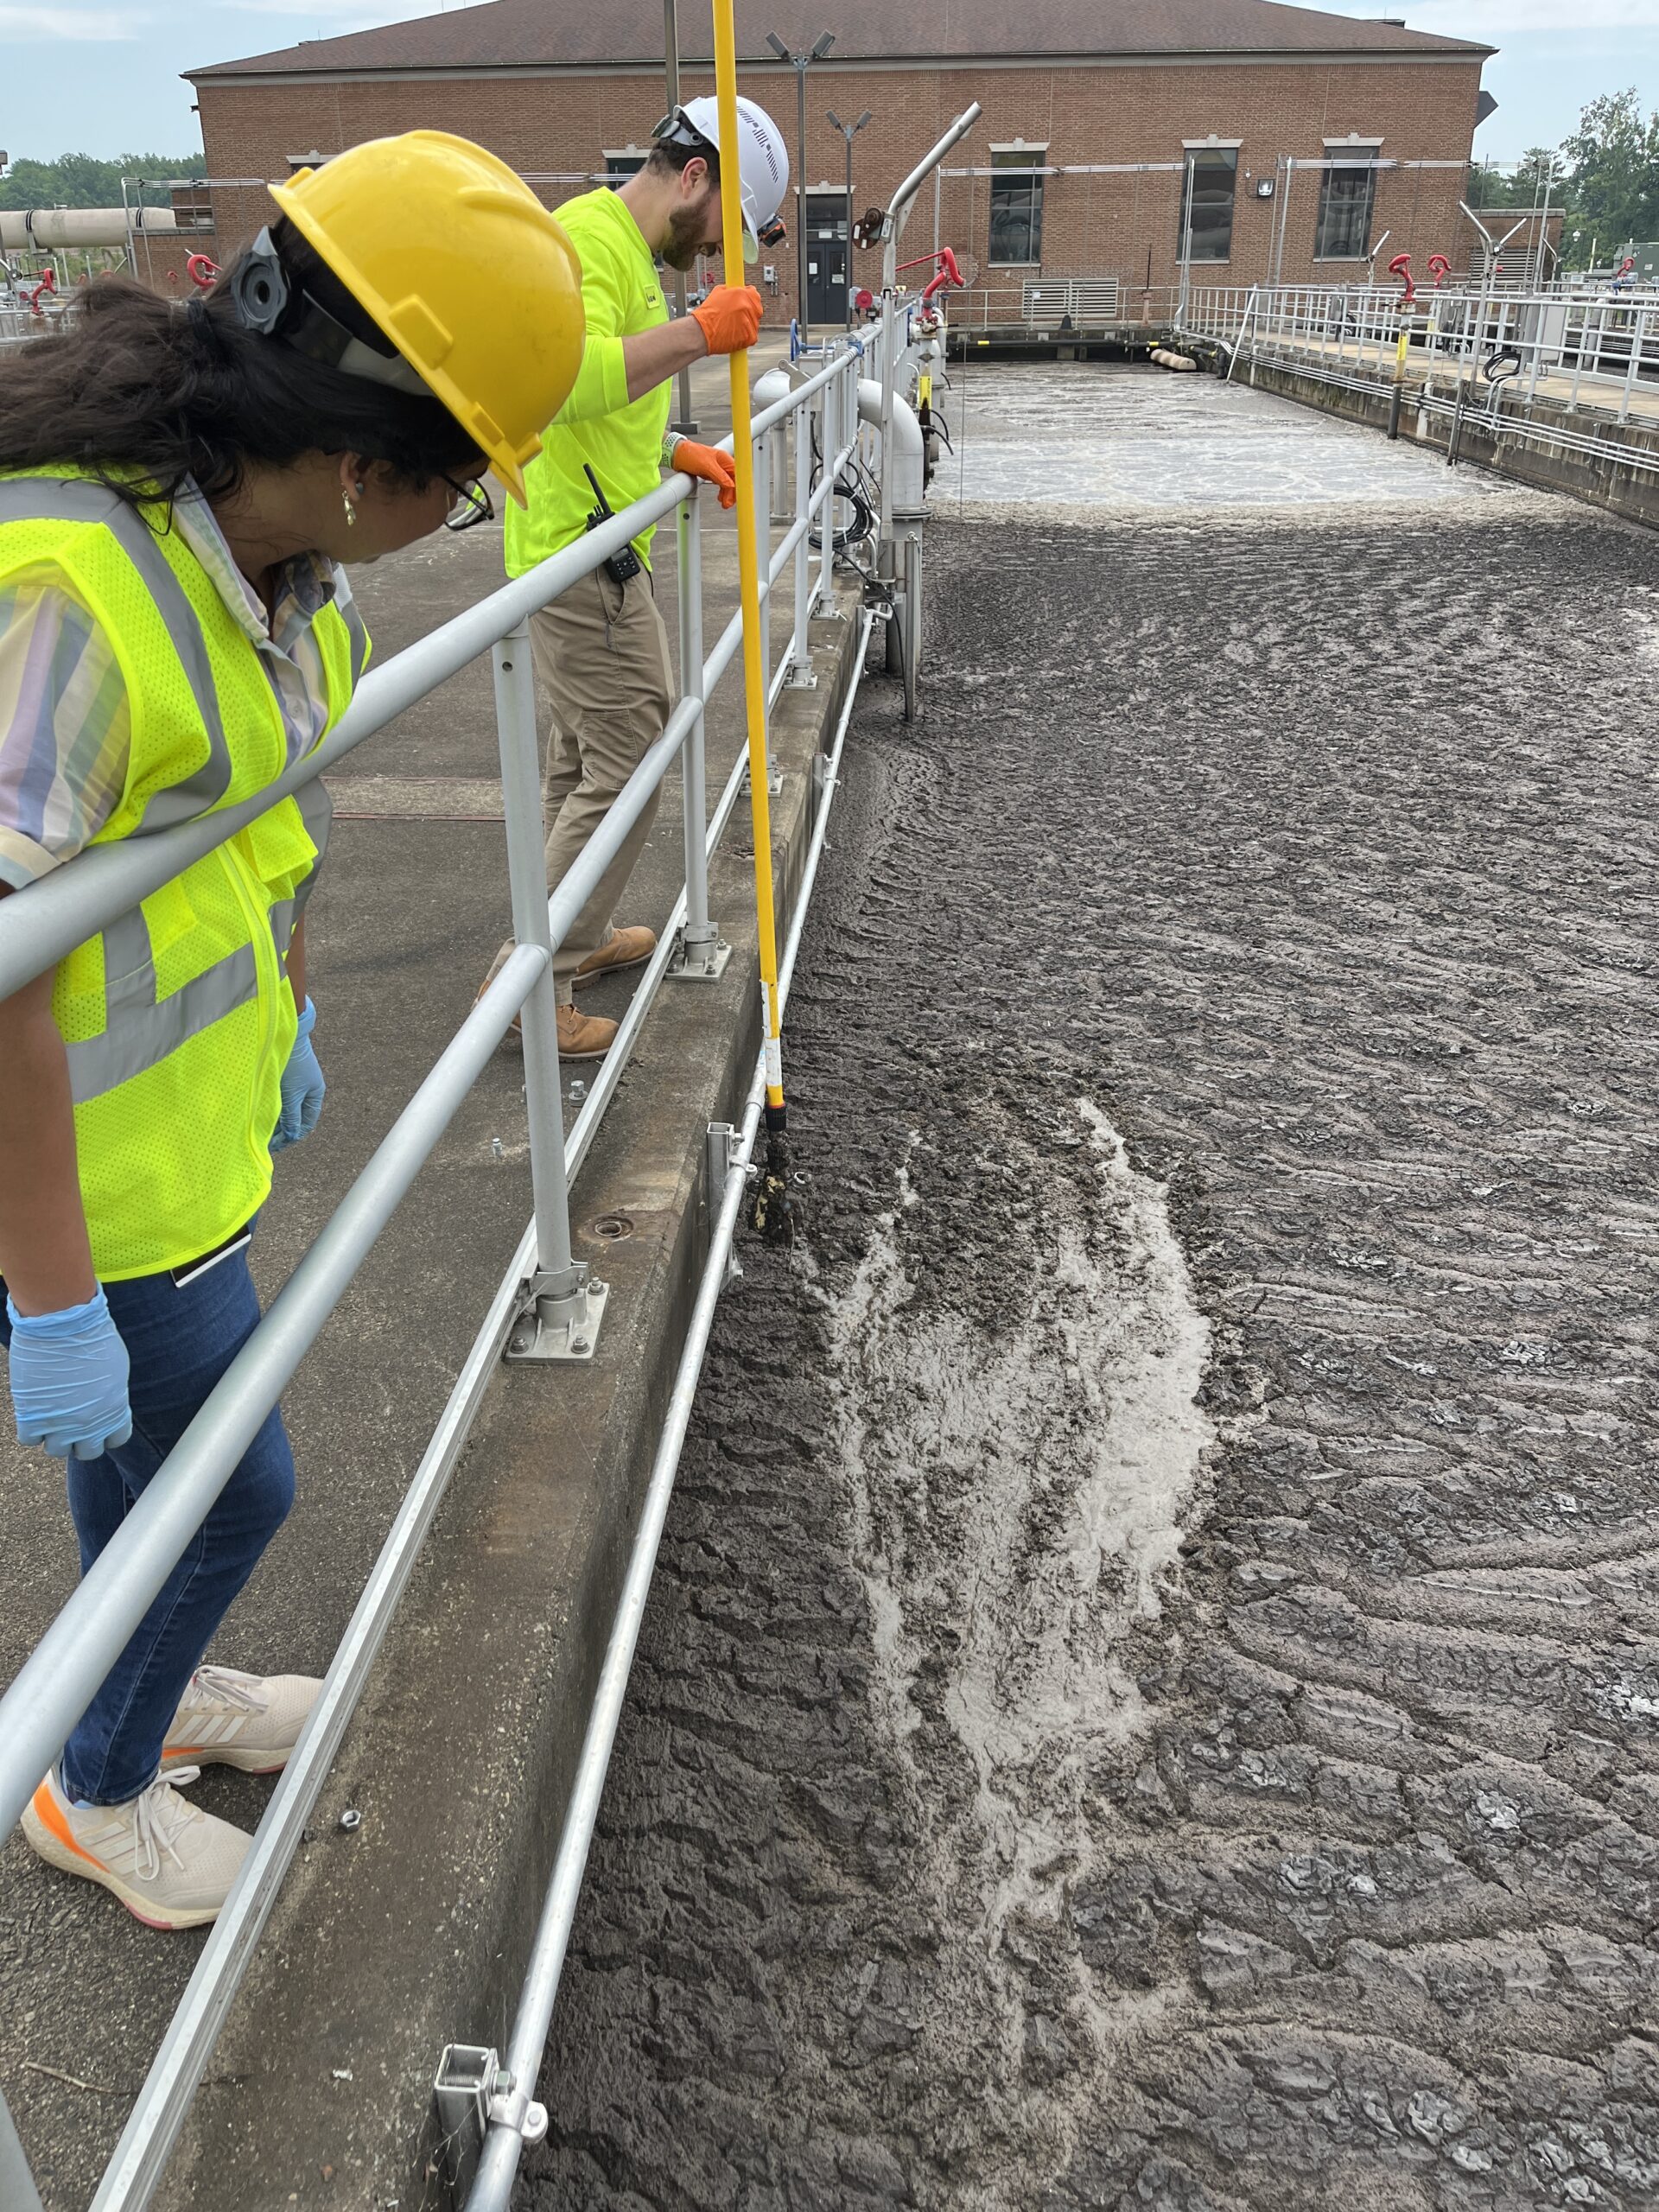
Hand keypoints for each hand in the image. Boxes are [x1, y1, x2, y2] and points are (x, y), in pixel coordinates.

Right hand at [6, 1288, 131, 1459]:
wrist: (62, 1323)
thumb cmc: (92, 1336)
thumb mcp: (115, 1368)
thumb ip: (111, 1393)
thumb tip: (103, 1403)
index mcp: (115, 1410)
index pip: (116, 1439)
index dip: (106, 1431)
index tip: (99, 1420)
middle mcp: (89, 1424)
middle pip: (87, 1452)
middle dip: (81, 1439)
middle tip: (73, 1421)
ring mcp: (60, 1424)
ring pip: (56, 1451)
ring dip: (55, 1436)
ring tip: (52, 1415)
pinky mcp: (31, 1417)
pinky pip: (29, 1440)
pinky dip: (31, 1429)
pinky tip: (35, 1411)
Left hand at [271, 996, 324, 1151]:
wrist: (284, 1035)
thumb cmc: (292, 1065)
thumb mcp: (291, 1095)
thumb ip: (291, 1117)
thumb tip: (290, 1136)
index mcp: (315, 1095)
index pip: (306, 1123)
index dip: (293, 1136)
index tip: (277, 1145)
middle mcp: (306, 1090)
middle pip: (295, 1117)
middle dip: (282, 1129)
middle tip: (266, 1140)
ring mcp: (294, 1083)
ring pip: (285, 1108)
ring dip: (275, 1119)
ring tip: (260, 1128)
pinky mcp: (282, 1077)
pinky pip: (278, 1099)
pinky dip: (271, 1108)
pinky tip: (260, 1113)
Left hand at [673, 439, 737, 509]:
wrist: (677, 455)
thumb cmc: (690, 454)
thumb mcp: (706, 466)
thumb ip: (719, 476)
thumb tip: (730, 485)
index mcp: (724, 459)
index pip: (737, 474)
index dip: (739, 485)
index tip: (738, 496)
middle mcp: (723, 464)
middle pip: (733, 481)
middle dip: (732, 493)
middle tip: (728, 503)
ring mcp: (718, 469)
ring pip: (727, 484)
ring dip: (727, 494)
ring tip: (724, 504)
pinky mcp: (712, 474)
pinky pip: (721, 484)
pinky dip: (721, 492)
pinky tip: (720, 497)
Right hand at [689, 284, 763, 355]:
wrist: (701, 332)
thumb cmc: (706, 314)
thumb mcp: (718, 293)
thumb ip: (731, 291)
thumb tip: (737, 290)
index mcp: (741, 294)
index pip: (754, 293)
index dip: (749, 298)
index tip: (745, 302)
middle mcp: (748, 307)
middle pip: (757, 309)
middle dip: (749, 311)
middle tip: (738, 316)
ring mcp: (750, 322)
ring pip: (755, 323)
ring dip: (747, 324)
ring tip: (732, 327)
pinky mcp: (749, 337)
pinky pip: (753, 336)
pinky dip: (746, 337)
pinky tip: (735, 335)